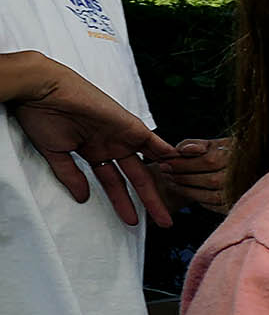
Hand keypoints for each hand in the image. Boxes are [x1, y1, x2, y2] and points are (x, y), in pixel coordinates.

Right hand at [5, 57, 174, 224]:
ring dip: (161, 185)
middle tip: (163, 223)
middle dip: (148, 202)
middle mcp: (110, 146)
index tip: (132, 221)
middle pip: (135, 179)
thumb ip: (71, 176)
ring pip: (146, 166)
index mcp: (93, 152)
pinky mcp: (129, 126)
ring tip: (172, 208)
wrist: (45, 92)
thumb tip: (83, 198)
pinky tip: (178, 169)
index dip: (123, 202)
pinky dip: (166, 154)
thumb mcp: (57, 153)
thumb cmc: (43, 117)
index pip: (113, 182)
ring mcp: (121, 136)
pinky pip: (153, 143)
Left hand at [156, 136, 233, 213]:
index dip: (184, 162)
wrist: (252, 170)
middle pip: (207, 179)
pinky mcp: (233, 204)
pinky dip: (197, 199)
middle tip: (164, 171)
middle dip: (181, 176)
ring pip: (208, 195)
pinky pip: (212, 205)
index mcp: (237, 158)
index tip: (166, 161)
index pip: (207, 161)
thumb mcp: (219, 143)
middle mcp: (239, 177)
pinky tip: (188, 191)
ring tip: (171, 181)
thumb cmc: (234, 155)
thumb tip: (182, 150)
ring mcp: (237, 192)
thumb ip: (199, 144)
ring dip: (185, 189)